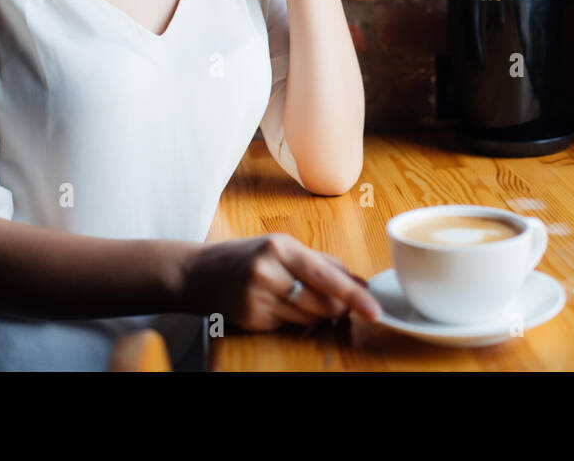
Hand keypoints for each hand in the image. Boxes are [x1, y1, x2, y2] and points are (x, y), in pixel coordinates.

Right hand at [178, 234, 381, 331]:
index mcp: (280, 247)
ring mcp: (258, 298)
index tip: (374, 309)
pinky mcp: (253, 320)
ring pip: (309, 317)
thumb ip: (322, 263)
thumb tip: (359, 282)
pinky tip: (280, 305)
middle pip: (322, 302)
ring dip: (318, 314)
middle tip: (340, 303)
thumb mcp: (282, 246)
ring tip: (302, 298)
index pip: (326, 276)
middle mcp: (268, 272)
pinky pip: (290, 325)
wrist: (199, 273)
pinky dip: (295, 319)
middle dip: (338, 306)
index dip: (353, 295)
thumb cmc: (247, 255)